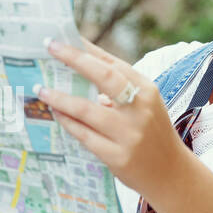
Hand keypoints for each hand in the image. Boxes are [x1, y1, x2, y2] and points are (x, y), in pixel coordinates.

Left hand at [38, 36, 185, 200]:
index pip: (113, 63)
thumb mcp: (143, 104)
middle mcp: (140, 109)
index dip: (86, 50)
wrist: (171, 173)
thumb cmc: (151, 132)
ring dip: (60, 98)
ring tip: (42, 89)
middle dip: (75, 59)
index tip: (63, 39)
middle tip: (51, 47)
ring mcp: (129, 134)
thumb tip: (80, 64)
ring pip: (87, 110)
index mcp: (147, 90)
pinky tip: (56, 113)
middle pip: (104, 77)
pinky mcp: (118, 157)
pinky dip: (68, 122)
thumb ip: (117, 87)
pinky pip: (84, 135)